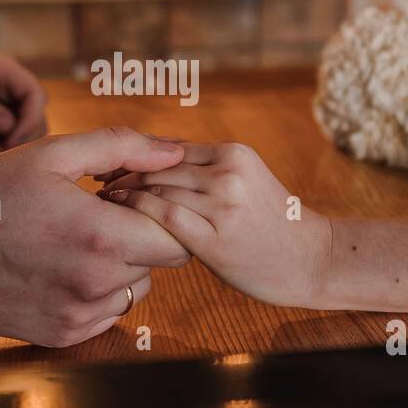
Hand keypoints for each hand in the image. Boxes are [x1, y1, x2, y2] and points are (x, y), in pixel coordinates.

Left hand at [0, 51, 47, 155]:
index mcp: (1, 70)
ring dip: (12, 145)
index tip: (12, 140)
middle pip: (35, 113)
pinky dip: (0, 147)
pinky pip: (9, 137)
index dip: (31, 118)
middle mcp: (8, 86)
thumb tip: (7, 123)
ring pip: (25, 128)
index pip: (34, 93)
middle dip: (22, 135)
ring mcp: (3, 104)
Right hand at [0, 127, 189, 346]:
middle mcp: (96, 285)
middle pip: (160, 263)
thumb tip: (176, 152)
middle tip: (100, 212)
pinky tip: (59, 266)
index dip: (163, 211)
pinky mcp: (62, 336)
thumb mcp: (51, 154)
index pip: (179, 237)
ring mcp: (79, 317)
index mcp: (102, 237)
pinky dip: (96, 291)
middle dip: (143, 235)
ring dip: (122, 265)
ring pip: (135, 289)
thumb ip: (121, 149)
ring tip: (75, 239)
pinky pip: (105, 313)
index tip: (130, 196)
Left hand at [102, 142, 331, 307]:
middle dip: (123, 172)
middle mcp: (228, 173)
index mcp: (234, 153)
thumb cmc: (271, 222)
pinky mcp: (216, 238)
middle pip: (159, 166)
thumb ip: (205, 168)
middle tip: (97, 182)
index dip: (134, 155)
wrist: (311, 259)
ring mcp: (223, 205)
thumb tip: (154, 157)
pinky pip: (165, 218)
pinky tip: (123, 218)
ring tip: (103, 200)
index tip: (109, 165)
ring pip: (158, 189)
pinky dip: (139, 214)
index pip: (169, 148)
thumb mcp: (245, 179)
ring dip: (125, 194)